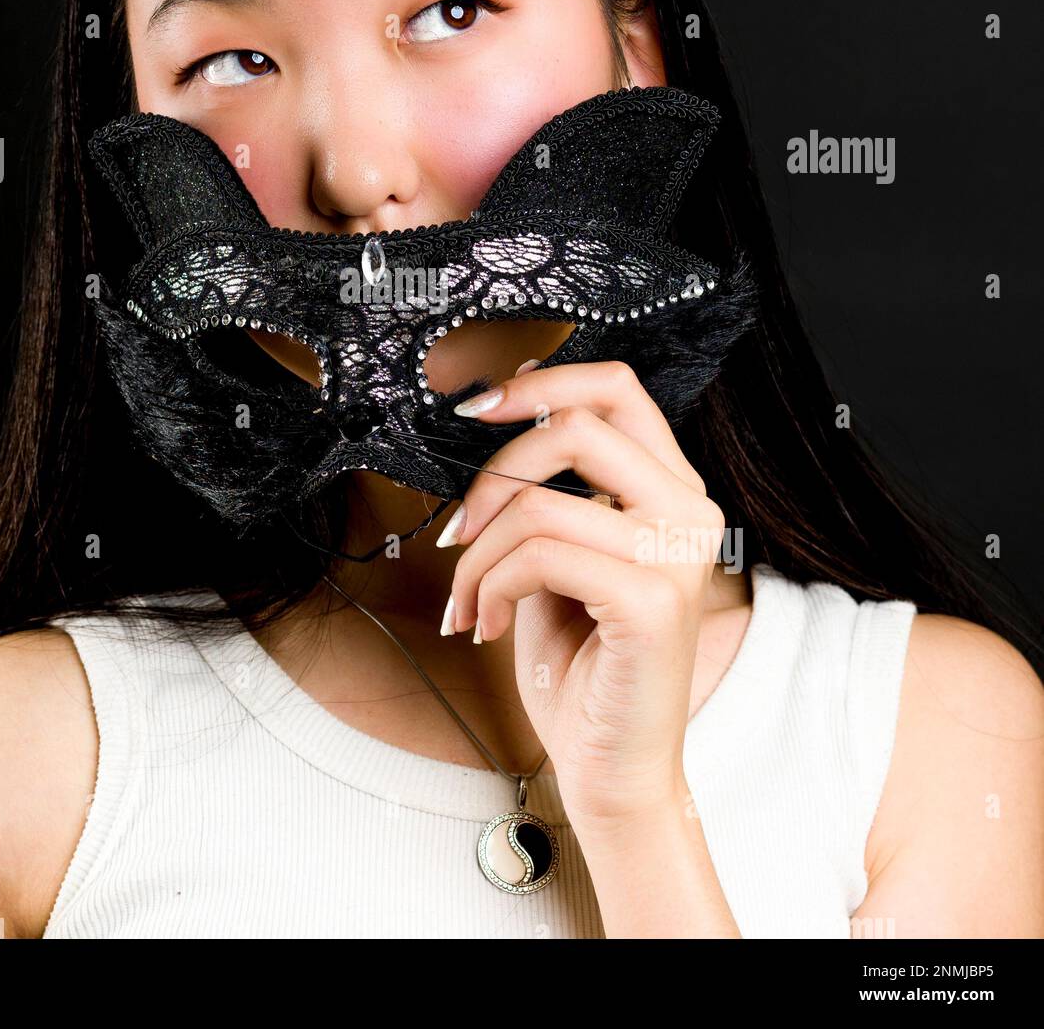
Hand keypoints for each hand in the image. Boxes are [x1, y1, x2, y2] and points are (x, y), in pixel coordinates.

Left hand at [439, 359, 726, 828]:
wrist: (610, 765)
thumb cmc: (580, 662)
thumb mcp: (558, 551)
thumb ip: (550, 482)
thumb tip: (512, 392)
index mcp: (672, 489)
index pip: (616, 389)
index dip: (541, 383)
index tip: (476, 408)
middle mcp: (689, 512)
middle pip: (576, 425)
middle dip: (493, 473)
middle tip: (457, 530)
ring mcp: (678, 555)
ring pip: (538, 504)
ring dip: (477, 554)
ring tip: (468, 598)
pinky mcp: (653, 600)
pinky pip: (539, 556)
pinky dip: (490, 587)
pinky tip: (485, 625)